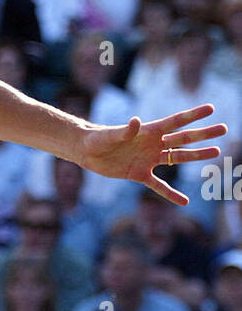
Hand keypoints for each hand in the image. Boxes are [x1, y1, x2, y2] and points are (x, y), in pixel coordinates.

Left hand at [80, 104, 225, 205]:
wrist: (87, 152)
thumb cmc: (98, 139)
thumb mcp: (111, 136)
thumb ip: (125, 131)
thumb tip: (136, 122)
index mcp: (148, 131)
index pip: (175, 121)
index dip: (193, 115)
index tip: (211, 108)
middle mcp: (153, 144)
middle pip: (183, 138)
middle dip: (203, 134)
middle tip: (223, 128)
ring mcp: (149, 159)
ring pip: (177, 158)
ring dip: (196, 156)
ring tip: (216, 153)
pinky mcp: (140, 174)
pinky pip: (159, 186)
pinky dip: (171, 194)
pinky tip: (184, 202)